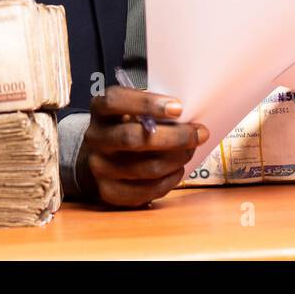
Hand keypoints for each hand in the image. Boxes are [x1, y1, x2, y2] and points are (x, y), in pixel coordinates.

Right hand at [76, 85, 209, 206]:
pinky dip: (169, 180)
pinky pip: (146, 190)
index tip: (178, 107)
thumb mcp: (132, 108)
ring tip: (191, 150)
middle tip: (200, 133)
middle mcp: (95, 138)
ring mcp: (99, 167)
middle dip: (174, 136)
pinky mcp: (109, 191)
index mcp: (99, 110)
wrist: (101, 156)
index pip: (115, 101)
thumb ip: (152, 110)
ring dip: (177, 159)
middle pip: (133, 138)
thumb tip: (188, 117)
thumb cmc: (127, 125)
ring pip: (146, 167)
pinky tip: (178, 169)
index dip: (146, 103)